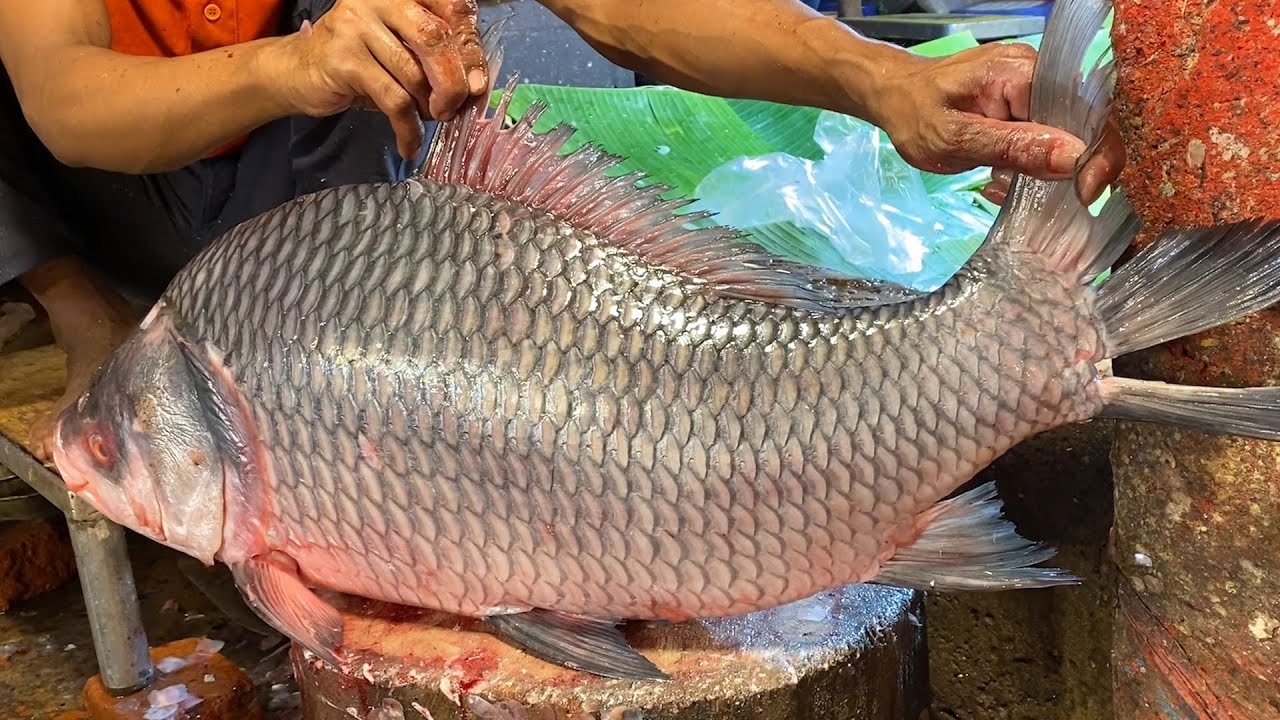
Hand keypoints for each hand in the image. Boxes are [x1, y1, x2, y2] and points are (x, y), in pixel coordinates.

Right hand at [269, 0, 486, 158]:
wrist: (299, 72)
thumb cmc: (361, 60)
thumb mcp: (404, 50)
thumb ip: (439, 57)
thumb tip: (476, 86)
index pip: (453, 10)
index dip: (471, 49)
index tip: (477, 85)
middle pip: (435, 39)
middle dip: (452, 82)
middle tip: (454, 108)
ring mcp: (358, 25)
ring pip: (414, 73)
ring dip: (426, 107)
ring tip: (424, 118)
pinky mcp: (344, 59)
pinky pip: (392, 100)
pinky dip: (407, 128)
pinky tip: (409, 145)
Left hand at [871, 42, 1124, 204]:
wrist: (895, 96)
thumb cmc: (915, 114)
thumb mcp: (958, 139)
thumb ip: (1015, 148)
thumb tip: (1074, 158)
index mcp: (1024, 72)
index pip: (1087, 113)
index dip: (1097, 155)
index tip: (1084, 193)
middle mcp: (1038, 70)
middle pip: (1084, 123)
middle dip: (1063, 166)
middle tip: (1018, 187)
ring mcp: (1034, 84)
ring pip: (1066, 135)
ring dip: (1040, 167)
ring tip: (997, 179)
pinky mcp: (1026, 101)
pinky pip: (1046, 134)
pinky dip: (1028, 161)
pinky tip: (997, 173)